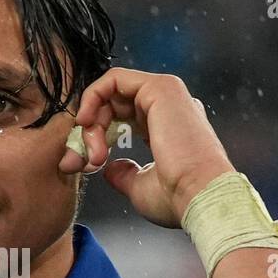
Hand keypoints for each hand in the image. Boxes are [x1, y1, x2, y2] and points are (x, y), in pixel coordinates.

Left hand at [59, 68, 236, 228]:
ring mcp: (166, 94)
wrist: (200, 197)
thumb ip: (124, 174)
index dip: (96, 139)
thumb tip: (109, 168)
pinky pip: (114, 79)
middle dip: (87, 134)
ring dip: (91, 123)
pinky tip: (86, 122)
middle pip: (112, 107)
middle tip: (78, 162)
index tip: (82, 164)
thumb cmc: (179, 198)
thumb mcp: (141, 188)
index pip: (122, 121)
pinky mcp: (160, 88)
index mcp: (168, 127)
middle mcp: (169, 108)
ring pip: (110, 94)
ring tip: (92, 154)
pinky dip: (93, 97)